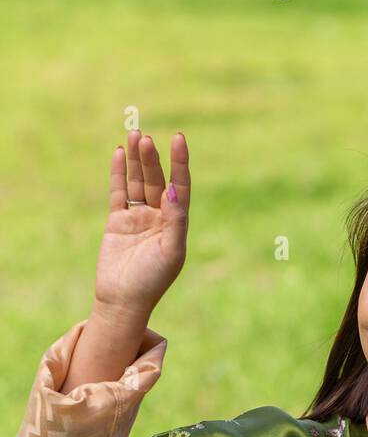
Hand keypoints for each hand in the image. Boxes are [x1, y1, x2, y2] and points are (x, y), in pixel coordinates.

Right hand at [93, 129, 190, 321]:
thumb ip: (175, 220)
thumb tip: (173, 189)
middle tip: (145, 139)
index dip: (180, 163)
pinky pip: (118, 191)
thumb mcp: (171, 252)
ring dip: (136, 160)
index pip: (180, 187)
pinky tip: (118, 153)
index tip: (178, 138)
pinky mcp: (117, 220)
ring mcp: (137, 217)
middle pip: (157, 180)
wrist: (123, 301)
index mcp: (176, 225)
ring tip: (135, 136)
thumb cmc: (152, 281)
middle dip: (152, 159)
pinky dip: (118, 172)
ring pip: (137, 181)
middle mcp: (158, 218)